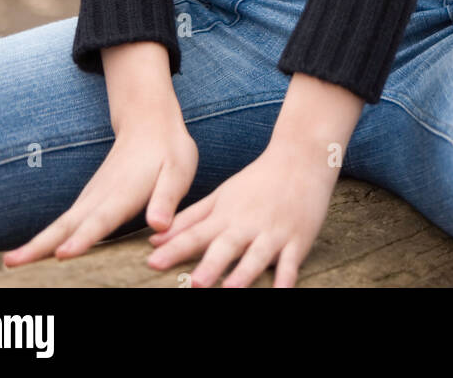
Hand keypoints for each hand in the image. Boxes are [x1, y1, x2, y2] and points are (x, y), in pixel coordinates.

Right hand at [2, 109, 197, 266]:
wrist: (149, 124)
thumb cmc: (168, 152)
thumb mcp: (178, 172)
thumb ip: (166, 199)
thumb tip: (159, 225)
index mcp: (123, 194)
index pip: (100, 220)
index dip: (83, 238)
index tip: (63, 254)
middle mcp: (100, 197)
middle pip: (66, 225)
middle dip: (40, 245)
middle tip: (11, 263)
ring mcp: (90, 198)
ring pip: (59, 225)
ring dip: (36, 243)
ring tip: (11, 263)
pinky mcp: (87, 201)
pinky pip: (63, 224)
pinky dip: (44, 239)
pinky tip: (32, 254)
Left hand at [147, 138, 338, 287]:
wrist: (300, 158)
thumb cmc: (256, 181)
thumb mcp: (220, 196)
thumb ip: (188, 219)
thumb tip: (153, 239)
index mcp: (226, 214)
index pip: (195, 234)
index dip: (174, 249)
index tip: (152, 263)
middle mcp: (247, 224)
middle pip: (225, 247)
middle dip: (209, 266)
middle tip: (194, 284)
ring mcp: (273, 232)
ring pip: (257, 256)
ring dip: (244, 274)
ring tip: (230, 289)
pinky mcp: (297, 240)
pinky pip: (291, 262)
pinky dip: (287, 279)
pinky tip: (282, 293)